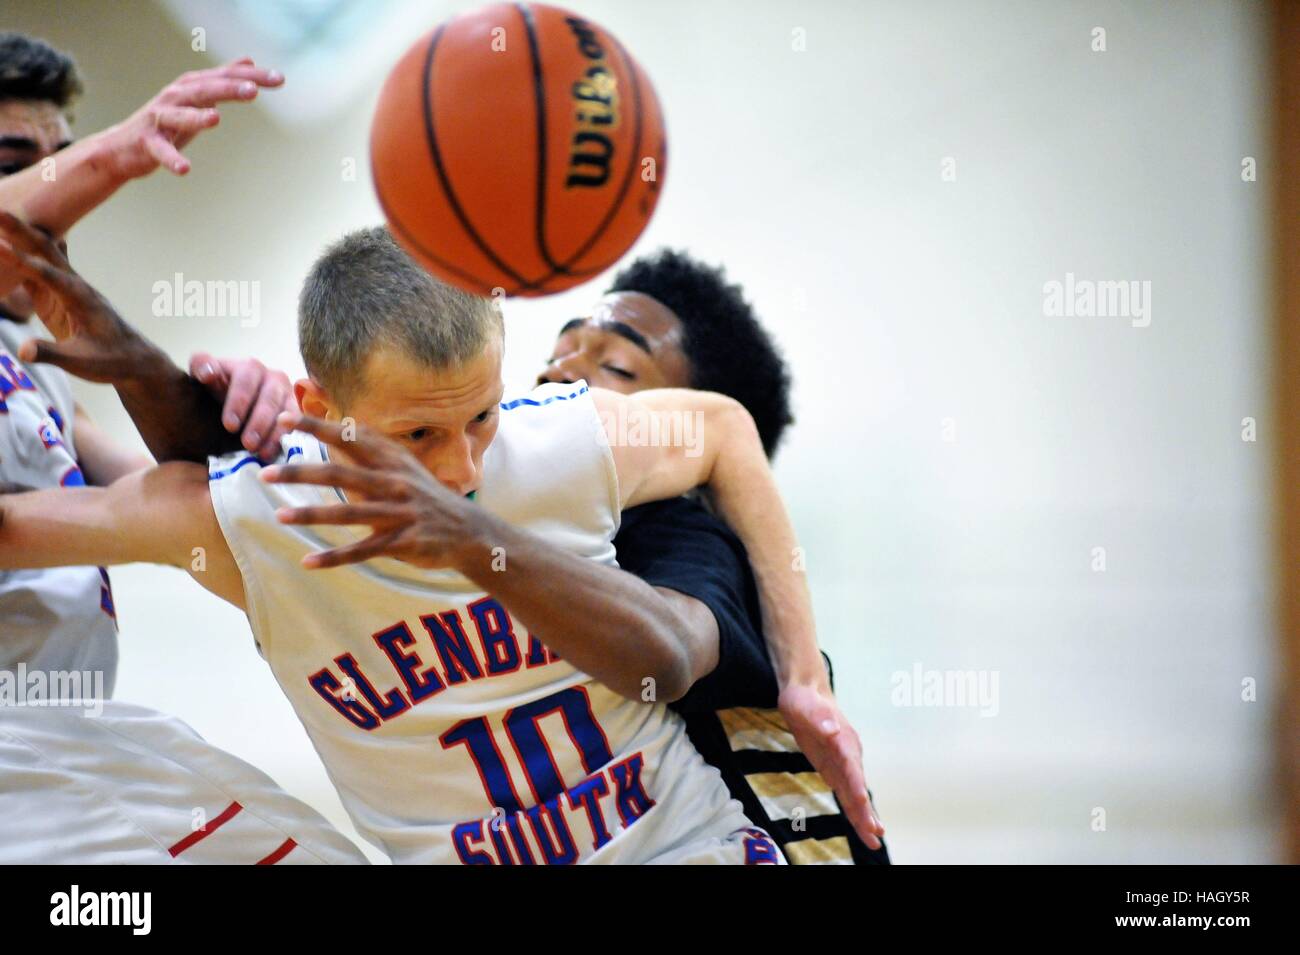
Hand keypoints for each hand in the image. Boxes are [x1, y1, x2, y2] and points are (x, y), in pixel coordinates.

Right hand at [0, 211, 153, 381]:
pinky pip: (34, 272)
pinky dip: (19, 257)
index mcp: (81, 298)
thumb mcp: (81, 362)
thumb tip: (23, 351)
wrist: (133, 360)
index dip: (22, 261)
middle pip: (45, 252)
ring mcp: (64, 290)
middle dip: (21, 231)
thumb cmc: (111, 360)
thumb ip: (51, 354)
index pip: (47, 274)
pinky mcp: (56, 298)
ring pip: (39, 257)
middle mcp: (73, 286)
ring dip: (19, 238)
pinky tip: (7, 241)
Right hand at [97, 58, 282, 178]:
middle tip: (253, 90)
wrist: (124, 147)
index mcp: (191, 87)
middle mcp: (175, 97)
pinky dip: (172, 159)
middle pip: (204, 90)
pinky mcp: (148, 143)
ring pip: (179, 116)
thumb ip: (222, 80)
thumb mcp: (198, 98)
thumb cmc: (167, 123)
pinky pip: (161, 151)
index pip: (225, 77)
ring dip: (196, 118)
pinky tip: (185, 169)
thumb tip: (248, 61)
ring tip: (215, 119)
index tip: (280, 78)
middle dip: (228, 88)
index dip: (252, 77)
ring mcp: (160, 119)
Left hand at [190, 354, 294, 459]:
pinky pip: (297, 425)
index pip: (246, 380)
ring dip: (274, 433)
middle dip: (259, 422)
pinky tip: (272, 453)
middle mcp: (273, 377)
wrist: (236, 402)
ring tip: (262, 452)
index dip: (239, 402)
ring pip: (287, 411)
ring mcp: (287, 394)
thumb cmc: (218, 388)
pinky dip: (284, 439)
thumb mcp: (205, 374)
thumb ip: (201, 366)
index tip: (230, 425)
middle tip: (248, 443)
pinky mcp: (296, 411)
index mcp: (249, 368)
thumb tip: (209, 374)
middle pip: (269, 397)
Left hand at [261, 413, 481, 569]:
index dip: (316, 426)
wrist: (470, 532)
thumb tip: (341, 428)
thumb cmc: (427, 497)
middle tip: (265, 473)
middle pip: (340, 474)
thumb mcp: (405, 467)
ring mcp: (398, 513)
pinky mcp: (402, 542)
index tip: (283, 418)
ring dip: (311, 515)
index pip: (348, 437)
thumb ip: (373, 452)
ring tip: (279, 515)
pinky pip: (361, 551)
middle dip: (300, 473)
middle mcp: (393, 482)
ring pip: (347, 513)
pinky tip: (308, 562)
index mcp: (392, 460)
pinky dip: (334, 558)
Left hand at [778, 681, 885, 849]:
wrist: (806, 694)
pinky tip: (861, 826)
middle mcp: (848, 754)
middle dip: (866, 811)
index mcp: (844, 740)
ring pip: (854, 794)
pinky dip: (853, 810)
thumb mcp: (804, 705)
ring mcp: (843, 763)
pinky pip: (846, 793)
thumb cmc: (804, 699)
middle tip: (875, 834)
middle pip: (858, 786)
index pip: (851, 765)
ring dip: (863, 816)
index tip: (862, 803)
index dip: (856, 784)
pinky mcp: (835, 769)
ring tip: (874, 839)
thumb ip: (819, 717)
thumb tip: (832, 729)